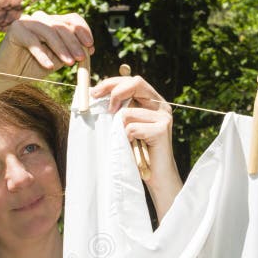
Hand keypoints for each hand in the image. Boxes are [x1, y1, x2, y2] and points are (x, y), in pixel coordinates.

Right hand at [0, 12, 94, 80]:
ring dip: (61, 48)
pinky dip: (42, 55)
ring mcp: (28, 22)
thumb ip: (70, 53)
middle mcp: (41, 19)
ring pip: (49, 32)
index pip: (71, 20)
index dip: (83, 31)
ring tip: (69, 63)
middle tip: (81, 58)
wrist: (8, 74)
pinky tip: (49, 66)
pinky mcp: (16, 29)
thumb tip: (88, 50)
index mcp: (52, 22)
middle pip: (61, 26)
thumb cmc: (32, 67)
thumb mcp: (57, 60)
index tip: (90, 47)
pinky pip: (32, 42)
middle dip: (73, 43)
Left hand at [91, 76, 182, 217]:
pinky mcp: (162, 129)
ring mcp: (164, 117)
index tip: (94, 92)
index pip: (132, 81)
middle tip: (97, 101)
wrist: (156, 177)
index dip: (112, 83)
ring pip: (128, 112)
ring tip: (128, 142)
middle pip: (135, 83)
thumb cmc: (137, 153)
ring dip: (120, 129)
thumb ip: (119, 111)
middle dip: (113, 91)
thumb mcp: (125, 127)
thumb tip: (95, 96)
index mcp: (153, 102)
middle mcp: (161, 106)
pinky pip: (132, 128)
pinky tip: (135, 148)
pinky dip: (127, 139)